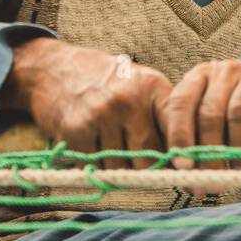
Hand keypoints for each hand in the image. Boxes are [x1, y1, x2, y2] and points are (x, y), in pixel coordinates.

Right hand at [1, 38, 171, 168]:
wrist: (54, 69)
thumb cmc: (106, 83)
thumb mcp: (141, 85)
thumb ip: (162, 116)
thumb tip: (181, 162)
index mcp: (152, 87)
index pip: (176, 126)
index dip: (184, 153)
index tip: (186, 171)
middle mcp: (129, 99)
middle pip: (147, 157)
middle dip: (143, 170)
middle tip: (135, 164)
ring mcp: (102, 114)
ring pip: (119, 167)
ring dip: (115, 169)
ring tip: (108, 146)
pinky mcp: (76, 129)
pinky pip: (94, 166)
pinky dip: (93, 165)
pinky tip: (90, 145)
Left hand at [162, 60, 240, 169]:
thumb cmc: (233, 111)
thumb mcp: (211, 117)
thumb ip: (196, 142)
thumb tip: (187, 181)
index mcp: (197, 77)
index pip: (180, 103)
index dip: (180, 135)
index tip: (183, 166)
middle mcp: (222, 73)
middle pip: (210, 112)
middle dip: (209, 152)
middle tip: (211, 180)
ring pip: (238, 111)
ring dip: (237, 147)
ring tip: (238, 171)